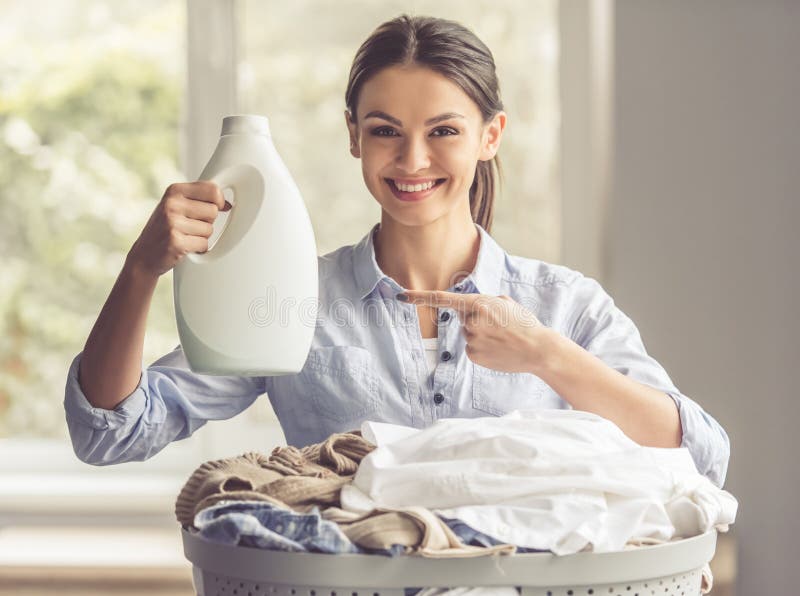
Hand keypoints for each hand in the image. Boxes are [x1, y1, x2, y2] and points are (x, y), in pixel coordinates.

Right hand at [127, 181, 230, 277]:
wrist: (143, 255)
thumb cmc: (164, 229)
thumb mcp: (176, 206)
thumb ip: (200, 200)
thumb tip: (227, 204)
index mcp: (174, 191)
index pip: (212, 190)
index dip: (219, 201)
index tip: (216, 207)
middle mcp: (172, 204)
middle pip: (213, 211)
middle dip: (207, 221)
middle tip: (190, 226)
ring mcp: (173, 223)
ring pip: (210, 229)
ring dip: (201, 236)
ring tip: (185, 236)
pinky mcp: (176, 241)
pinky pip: (204, 244)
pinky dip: (198, 248)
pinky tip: (184, 246)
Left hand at [398, 291, 550, 373]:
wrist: (538, 348)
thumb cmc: (523, 323)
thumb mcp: (504, 303)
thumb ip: (482, 302)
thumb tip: (467, 310)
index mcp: (478, 304)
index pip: (442, 299)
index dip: (419, 297)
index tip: (401, 295)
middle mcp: (471, 321)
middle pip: (462, 318)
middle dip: (476, 320)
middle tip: (499, 325)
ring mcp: (471, 340)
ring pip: (467, 334)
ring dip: (481, 334)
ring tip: (502, 337)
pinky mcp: (473, 356)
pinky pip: (471, 349)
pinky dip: (482, 348)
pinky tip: (498, 349)